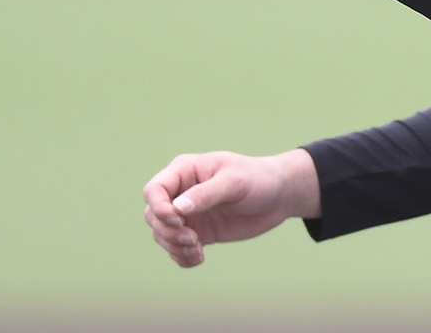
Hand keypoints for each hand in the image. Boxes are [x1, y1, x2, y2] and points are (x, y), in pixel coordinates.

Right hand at [141, 148, 321, 267]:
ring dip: (174, 247)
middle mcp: (181, 193)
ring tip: (198, 250)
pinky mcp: (199, 232)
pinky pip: (177, 249)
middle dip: (167, 232)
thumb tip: (177, 209)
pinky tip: (200, 258)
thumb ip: (205, 194)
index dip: (159, 208)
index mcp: (184, 171)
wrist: (278, 196)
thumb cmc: (257, 179)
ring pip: (162, 234)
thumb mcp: (234, 182)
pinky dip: (182, 257)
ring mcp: (188, 214)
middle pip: (153, 215)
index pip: (154, 190)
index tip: (178, 220)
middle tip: (193, 239)